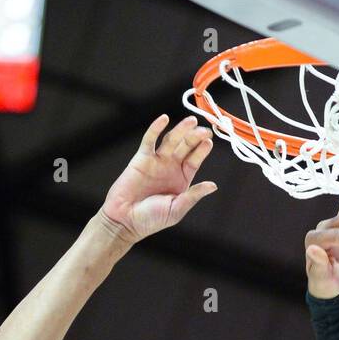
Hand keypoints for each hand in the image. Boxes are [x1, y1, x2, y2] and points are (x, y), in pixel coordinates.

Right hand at [100, 114, 216, 245]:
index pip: (195, 159)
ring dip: (181, 129)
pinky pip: (149, 140)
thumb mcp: (177, 209)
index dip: (202, 150)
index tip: (209, 141)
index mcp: (182, 179)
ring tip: (191, 121)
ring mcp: (156, 161)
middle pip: (186, 146)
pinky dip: (156, 128)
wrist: (125, 220)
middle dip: (195, 137)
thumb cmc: (151, 219)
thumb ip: (193, 195)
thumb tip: (213, 186)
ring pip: (171, 140)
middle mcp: (171, 167)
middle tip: (204, 130)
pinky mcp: (141, 158)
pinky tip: (164, 119)